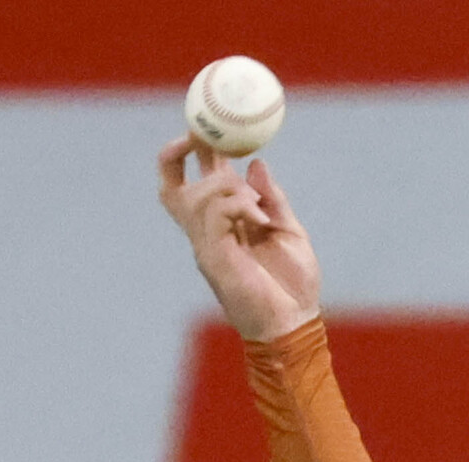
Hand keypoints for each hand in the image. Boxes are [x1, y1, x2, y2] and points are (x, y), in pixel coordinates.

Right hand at [155, 140, 321, 339]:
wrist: (295, 323)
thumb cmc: (293, 285)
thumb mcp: (288, 231)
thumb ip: (272, 199)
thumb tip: (257, 163)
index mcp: (225, 224)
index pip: (195, 183)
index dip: (193, 154)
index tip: (206, 131)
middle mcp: (208, 233)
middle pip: (172, 187)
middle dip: (178, 154)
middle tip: (198, 135)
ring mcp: (206, 245)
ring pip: (198, 195)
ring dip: (227, 186)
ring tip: (257, 205)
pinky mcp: (213, 257)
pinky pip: (213, 214)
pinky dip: (236, 205)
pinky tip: (259, 217)